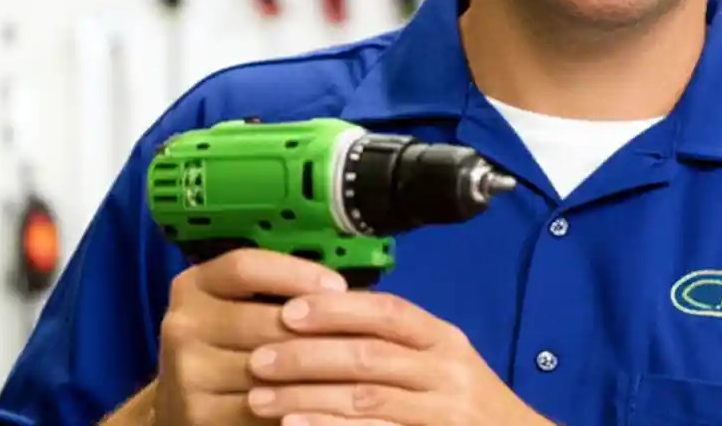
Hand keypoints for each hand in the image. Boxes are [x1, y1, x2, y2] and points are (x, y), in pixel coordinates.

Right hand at [154, 249, 350, 425]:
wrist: (187, 403)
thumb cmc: (234, 344)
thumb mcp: (240, 305)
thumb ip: (279, 291)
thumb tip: (343, 288)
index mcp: (193, 286)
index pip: (245, 267)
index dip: (295, 273)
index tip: (339, 285)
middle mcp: (182, 325)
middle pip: (262, 319)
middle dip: (317, 327)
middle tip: (361, 330)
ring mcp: (187, 373)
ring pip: (267, 367)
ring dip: (316, 368)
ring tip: (354, 364)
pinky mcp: (199, 415)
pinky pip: (262, 407)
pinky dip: (299, 402)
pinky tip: (327, 398)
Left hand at [244, 291, 551, 425]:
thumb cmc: (463, 402)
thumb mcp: (440, 360)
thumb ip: (396, 340)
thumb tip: (326, 311)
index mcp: (444, 339)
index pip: (389, 313)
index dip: (337, 309)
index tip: (289, 309)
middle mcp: (446, 372)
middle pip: (369, 357)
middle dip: (307, 355)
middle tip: (258, 356)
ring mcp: (442, 413)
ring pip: (364, 399)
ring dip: (305, 397)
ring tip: (260, 396)